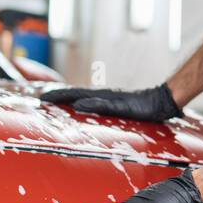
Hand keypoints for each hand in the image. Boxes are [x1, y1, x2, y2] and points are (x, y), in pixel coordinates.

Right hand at [41, 82, 181, 121]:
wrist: (160, 102)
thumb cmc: (143, 107)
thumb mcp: (122, 108)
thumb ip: (101, 105)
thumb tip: (78, 104)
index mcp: (101, 96)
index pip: (73, 94)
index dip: (57, 96)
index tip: (42, 98)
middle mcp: (101, 95)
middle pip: (74, 94)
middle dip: (58, 96)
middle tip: (42, 100)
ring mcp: (107, 99)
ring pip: (81, 97)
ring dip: (67, 99)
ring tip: (54, 102)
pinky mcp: (113, 103)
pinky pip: (90, 102)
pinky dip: (79, 103)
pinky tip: (80, 108)